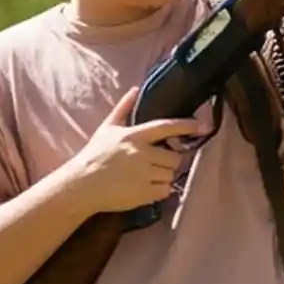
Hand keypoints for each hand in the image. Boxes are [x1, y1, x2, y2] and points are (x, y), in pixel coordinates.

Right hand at [63, 88, 204, 214]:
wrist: (82, 184)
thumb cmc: (95, 154)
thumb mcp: (107, 128)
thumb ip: (123, 108)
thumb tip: (135, 90)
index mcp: (134, 136)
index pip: (166, 127)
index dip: (185, 126)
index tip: (201, 125)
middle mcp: (141, 155)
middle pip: (175, 158)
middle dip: (170, 161)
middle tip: (157, 163)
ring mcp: (144, 175)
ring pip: (171, 175)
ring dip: (164, 175)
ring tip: (148, 175)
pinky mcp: (144, 193)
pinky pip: (165, 191)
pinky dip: (159, 190)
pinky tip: (145, 187)